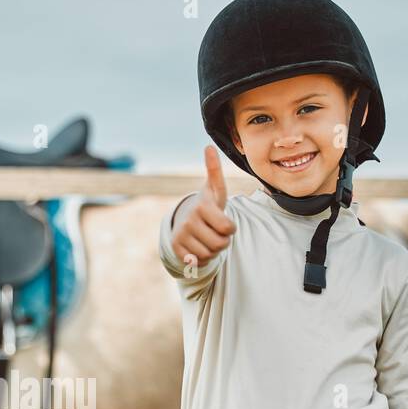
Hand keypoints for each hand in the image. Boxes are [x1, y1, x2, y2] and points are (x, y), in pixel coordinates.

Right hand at [170, 146, 236, 271]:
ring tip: (208, 238)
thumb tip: (209, 146)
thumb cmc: (207, 204)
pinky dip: (202, 258)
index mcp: (202, 206)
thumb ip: (215, 170)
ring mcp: (181, 235)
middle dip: (223, 241)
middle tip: (216, 232)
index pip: (228, 228)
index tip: (224, 222)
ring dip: (213, 250)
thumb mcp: (215, 189)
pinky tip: (199, 246)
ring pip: (209, 255)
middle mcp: (189, 221)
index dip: (231, 228)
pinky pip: (198, 262)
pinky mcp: (176, 249)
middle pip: (220, 244)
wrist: (185, 219)